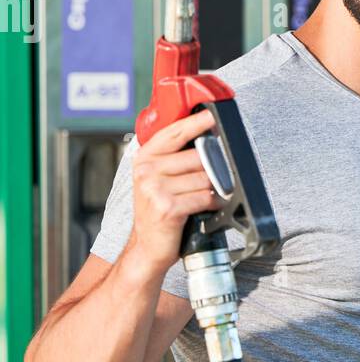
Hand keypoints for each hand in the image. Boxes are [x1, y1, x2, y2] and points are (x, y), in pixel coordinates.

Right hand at [130, 109, 223, 271]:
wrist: (147, 247)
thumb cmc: (157, 211)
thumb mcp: (156, 179)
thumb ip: (174, 158)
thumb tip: (205, 138)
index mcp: (144, 158)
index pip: (174, 132)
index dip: (196, 122)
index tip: (212, 114)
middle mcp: (147, 171)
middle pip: (198, 156)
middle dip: (211, 169)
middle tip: (209, 180)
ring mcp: (156, 189)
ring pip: (204, 178)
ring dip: (212, 188)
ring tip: (204, 197)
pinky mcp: (168, 207)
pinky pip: (204, 197)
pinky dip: (213, 203)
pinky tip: (207, 208)